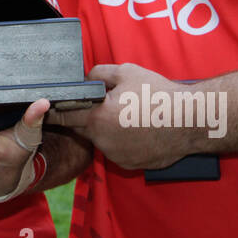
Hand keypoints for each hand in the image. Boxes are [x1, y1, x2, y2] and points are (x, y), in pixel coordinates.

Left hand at [46, 63, 200, 170]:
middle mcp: (102, 140)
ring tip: (128, 115)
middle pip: (83, 128)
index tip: (47, 109)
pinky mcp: (129, 165)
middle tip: (104, 106)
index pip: (63, 116)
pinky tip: (137, 130)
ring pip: (101, 140)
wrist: (190, 121)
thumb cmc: (158, 94)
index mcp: (96, 117)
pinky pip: (117, 151)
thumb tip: (85, 78)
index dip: (55, 112)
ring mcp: (116, 155)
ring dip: (106, 129)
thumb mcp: (126, 72)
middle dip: (87, 118)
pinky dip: (121, 142)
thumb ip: (98, 73)